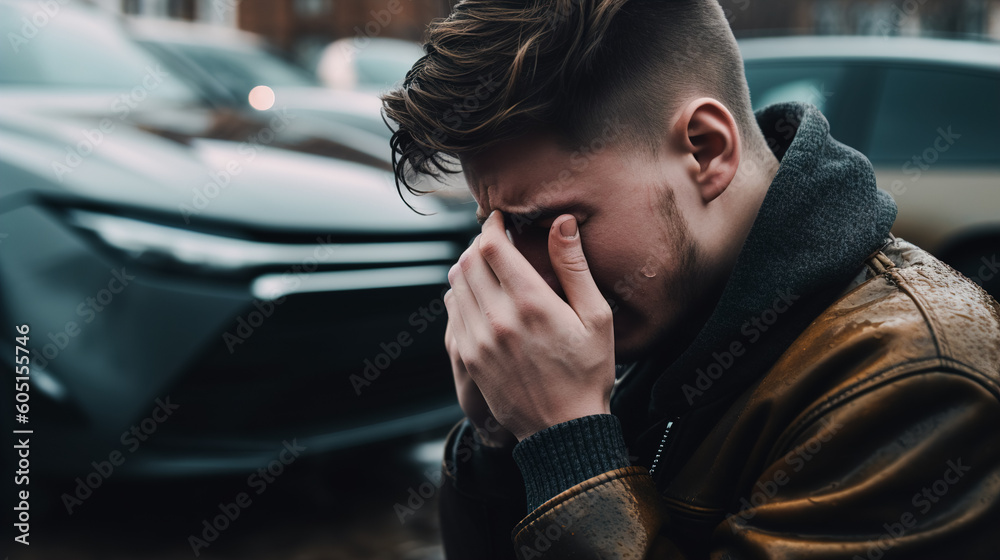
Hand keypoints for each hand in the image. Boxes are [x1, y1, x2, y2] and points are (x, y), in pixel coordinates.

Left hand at [443, 210, 614, 441]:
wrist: (564, 429)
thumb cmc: (589, 371)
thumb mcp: (596, 317)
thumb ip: (574, 267)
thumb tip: (562, 222)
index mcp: (531, 303)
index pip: (491, 246)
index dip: (492, 225)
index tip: (500, 219)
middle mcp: (498, 318)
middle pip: (468, 260)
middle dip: (480, 242)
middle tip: (496, 240)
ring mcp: (478, 339)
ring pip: (456, 284)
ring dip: (468, 266)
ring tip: (488, 265)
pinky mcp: (469, 357)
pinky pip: (453, 312)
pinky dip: (461, 294)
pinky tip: (480, 296)